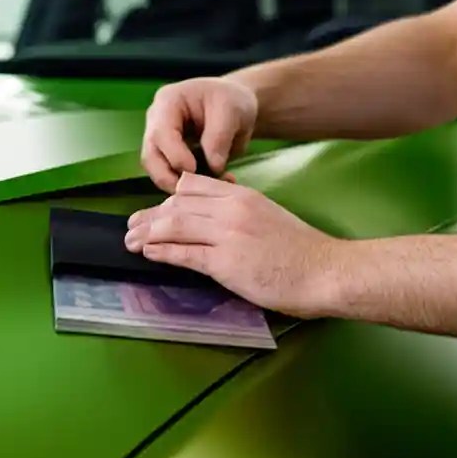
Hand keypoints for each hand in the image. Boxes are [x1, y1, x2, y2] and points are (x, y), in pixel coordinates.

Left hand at [124, 173, 342, 318]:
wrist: (326, 271)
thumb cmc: (303, 252)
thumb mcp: (270, 218)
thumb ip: (242, 215)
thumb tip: (218, 224)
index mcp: (243, 196)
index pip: (194, 186)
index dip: (170, 197)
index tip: (157, 210)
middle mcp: (231, 209)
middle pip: (178, 203)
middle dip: (149, 215)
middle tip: (131, 225)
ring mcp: (227, 235)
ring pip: (175, 225)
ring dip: (147, 233)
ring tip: (130, 240)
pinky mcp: (226, 262)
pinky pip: (184, 254)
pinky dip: (162, 252)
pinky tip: (148, 253)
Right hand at [141, 77, 258, 192]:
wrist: (236, 107)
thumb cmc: (231, 100)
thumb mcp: (231, 110)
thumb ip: (219, 137)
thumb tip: (213, 167)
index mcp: (167, 103)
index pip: (160, 134)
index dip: (174, 155)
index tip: (194, 169)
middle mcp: (157, 123)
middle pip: (150, 158)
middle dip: (170, 178)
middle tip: (196, 190)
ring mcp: (162, 143)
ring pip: (158, 172)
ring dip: (183, 186)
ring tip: (213, 186)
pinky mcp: (171, 160)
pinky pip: (173, 178)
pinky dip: (192, 187)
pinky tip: (216, 184)